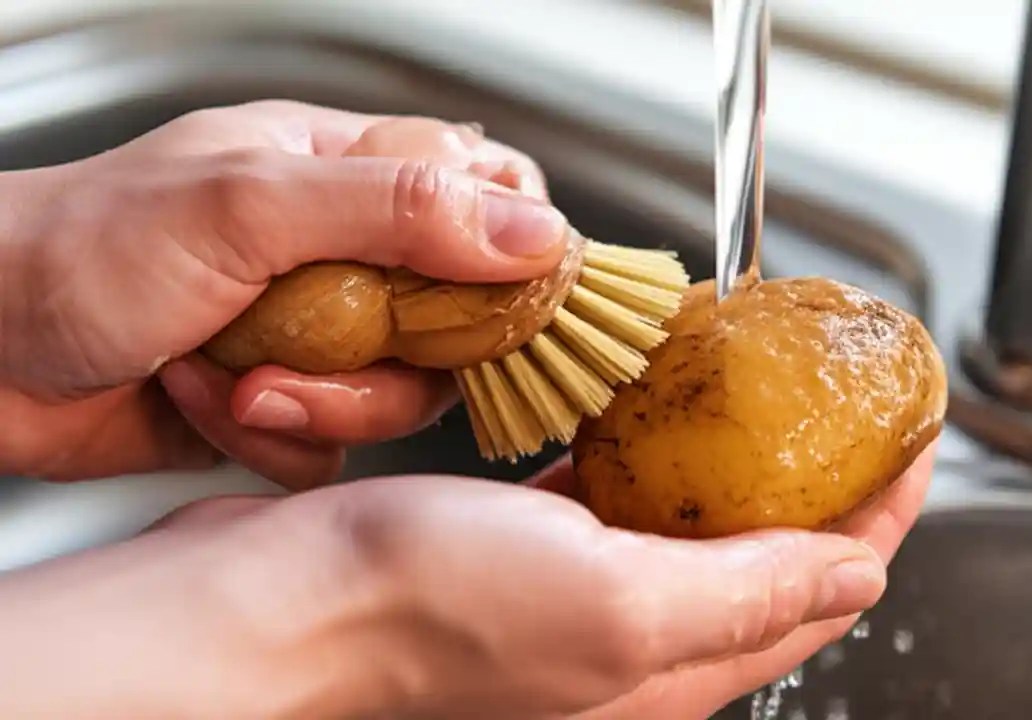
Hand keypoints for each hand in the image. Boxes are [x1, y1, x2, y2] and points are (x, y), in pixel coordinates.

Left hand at [0, 100, 565, 487]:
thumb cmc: (78, 251)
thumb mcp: (249, 207)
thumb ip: (398, 209)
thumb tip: (535, 233)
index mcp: (340, 169)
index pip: (483, 191)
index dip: (511, 249)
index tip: (501, 303)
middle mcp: (341, 250)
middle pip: (459, 315)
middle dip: (401, 352)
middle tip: (344, 347)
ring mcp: (316, 331)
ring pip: (404, 391)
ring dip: (329, 402)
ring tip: (243, 384)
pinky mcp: (285, 404)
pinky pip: (342, 444)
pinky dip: (282, 440)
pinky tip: (212, 406)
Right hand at [0, 444, 932, 719]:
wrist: (277, 599)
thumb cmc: (421, 608)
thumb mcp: (614, 602)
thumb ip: (745, 591)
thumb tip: (858, 575)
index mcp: (673, 666)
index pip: (821, 588)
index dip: (879, 514)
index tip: (912, 438)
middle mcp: (633, 642)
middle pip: (769, 557)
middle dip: (822, 485)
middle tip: (851, 408)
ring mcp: (578, 596)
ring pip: (694, 525)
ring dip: (739, 464)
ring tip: (768, 396)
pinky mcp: (524, 553)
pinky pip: (615, 501)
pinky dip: (648, 457)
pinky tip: (646, 414)